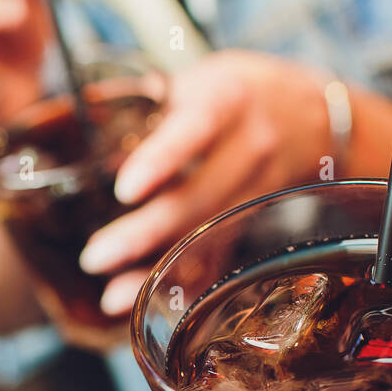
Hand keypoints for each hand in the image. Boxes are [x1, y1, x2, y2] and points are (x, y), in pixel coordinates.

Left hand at [80, 50, 333, 316]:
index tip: (124, 190)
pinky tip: (154, 308)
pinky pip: (223, 259)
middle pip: (199, 197)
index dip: (162, 158)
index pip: (195, 128)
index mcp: (228, 100)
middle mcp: (251, 146)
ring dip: (159, 272)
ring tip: (112, 298)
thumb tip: (84, 146)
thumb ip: (147, 110)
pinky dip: (188, 287)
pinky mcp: (260, 222)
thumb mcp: (195, 83)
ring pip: (209, 237)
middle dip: (145, 233)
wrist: (307, 113)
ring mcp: (262, 190)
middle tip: (94, 258)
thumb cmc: (229, 96)